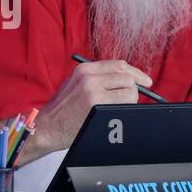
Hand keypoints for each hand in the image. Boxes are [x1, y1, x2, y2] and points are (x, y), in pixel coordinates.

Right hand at [24, 59, 151, 161]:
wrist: (46, 126)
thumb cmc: (62, 110)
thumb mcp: (75, 85)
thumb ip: (97, 79)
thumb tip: (126, 79)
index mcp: (84, 69)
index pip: (119, 65)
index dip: (135, 73)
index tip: (145, 81)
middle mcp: (89, 76)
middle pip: (127, 77)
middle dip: (134, 89)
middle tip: (132, 99)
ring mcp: (93, 90)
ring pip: (130, 90)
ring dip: (131, 100)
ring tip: (119, 108)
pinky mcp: (96, 105)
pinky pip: (125, 102)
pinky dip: (127, 108)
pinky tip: (118, 114)